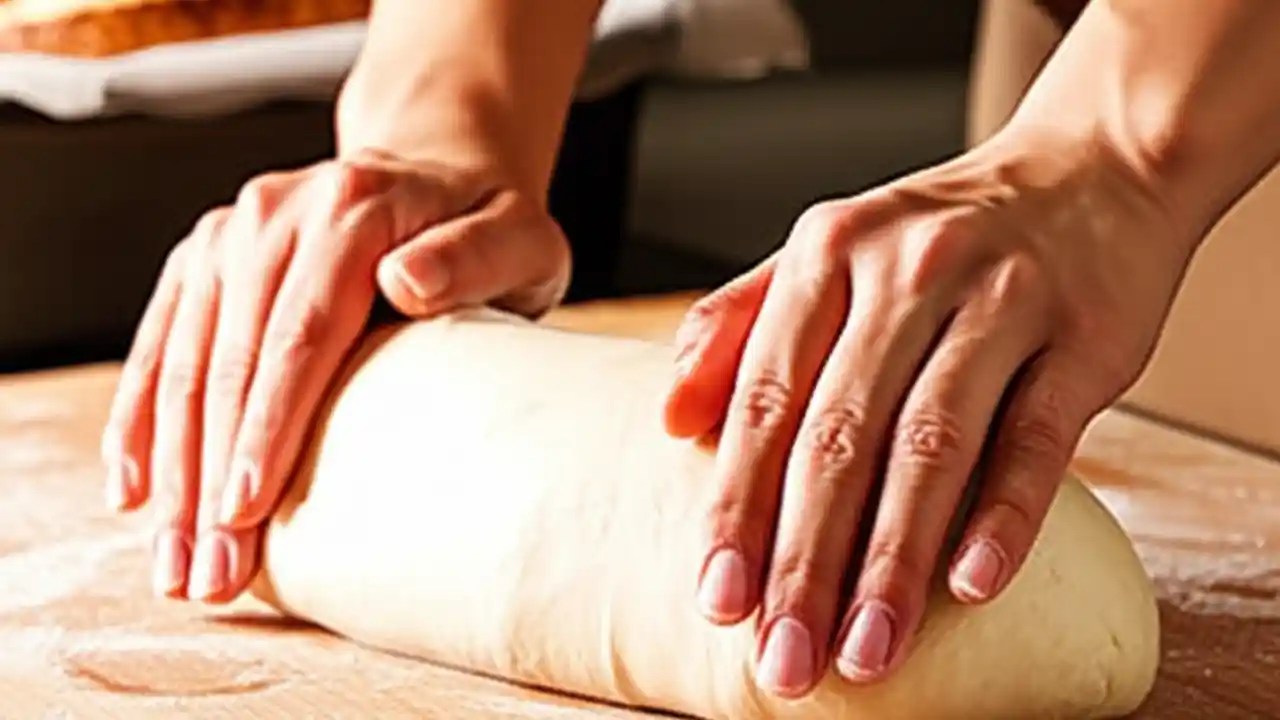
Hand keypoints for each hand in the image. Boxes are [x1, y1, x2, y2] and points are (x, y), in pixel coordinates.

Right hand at [101, 149, 568, 603]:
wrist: (434, 171)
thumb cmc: (487, 225)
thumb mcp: (517, 237)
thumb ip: (473, 258)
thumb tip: (405, 283)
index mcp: (353, 210)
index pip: (302, 334)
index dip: (270, 427)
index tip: (246, 510)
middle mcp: (275, 215)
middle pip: (232, 361)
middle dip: (211, 480)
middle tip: (208, 577)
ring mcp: (230, 234)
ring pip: (186, 366)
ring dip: (171, 473)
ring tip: (174, 565)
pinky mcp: (203, 258)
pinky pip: (160, 346)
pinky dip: (141, 423)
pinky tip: (130, 492)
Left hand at [665, 130, 1193, 693]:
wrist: (1089, 171)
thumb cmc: (938, 236)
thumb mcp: (829, 253)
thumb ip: (741, 324)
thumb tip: (670, 419)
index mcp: (827, 254)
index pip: (766, 398)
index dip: (737, 506)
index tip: (718, 599)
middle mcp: (906, 271)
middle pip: (839, 436)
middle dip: (804, 559)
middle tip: (784, 656)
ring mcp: (999, 300)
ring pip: (932, 446)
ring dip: (893, 559)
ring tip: (865, 650)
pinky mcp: (1083, 337)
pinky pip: (1036, 438)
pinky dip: (1003, 515)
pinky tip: (972, 585)